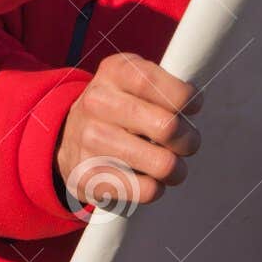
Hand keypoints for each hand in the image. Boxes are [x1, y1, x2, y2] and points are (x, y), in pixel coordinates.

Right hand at [56, 52, 201, 212]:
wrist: (67, 136)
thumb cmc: (118, 107)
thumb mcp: (134, 80)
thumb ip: (165, 84)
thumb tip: (194, 103)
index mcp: (113, 72)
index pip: (160, 85)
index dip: (186, 99)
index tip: (192, 109)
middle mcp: (97, 102)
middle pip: (167, 127)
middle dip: (189, 140)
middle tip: (187, 143)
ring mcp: (89, 140)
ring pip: (162, 164)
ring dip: (177, 169)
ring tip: (172, 166)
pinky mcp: (88, 176)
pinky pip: (147, 190)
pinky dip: (156, 188)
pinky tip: (148, 178)